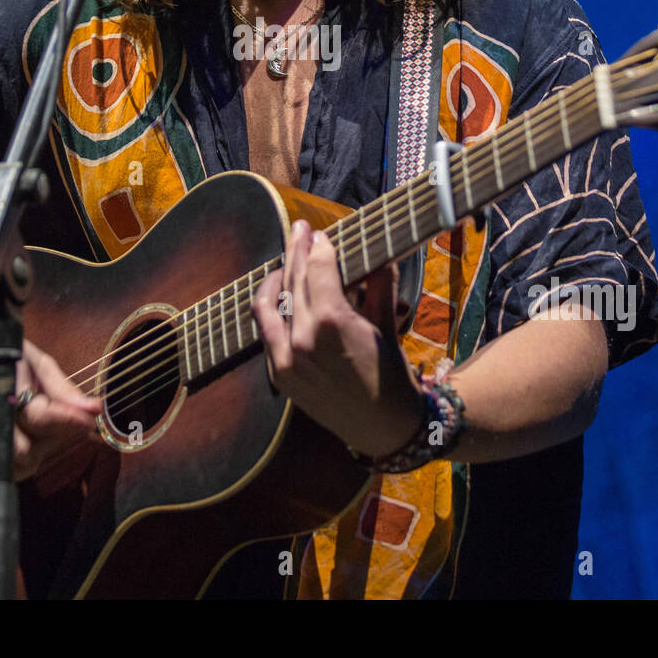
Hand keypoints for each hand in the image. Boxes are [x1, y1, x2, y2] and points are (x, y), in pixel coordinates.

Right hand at [0, 320, 101, 491]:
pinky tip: (20, 452)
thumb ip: (64, 390)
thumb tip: (95, 408)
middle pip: (27, 450)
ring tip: (40, 433)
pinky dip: (8, 471)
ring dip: (34, 456)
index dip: (66, 421)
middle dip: (51, 439)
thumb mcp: (37, 363)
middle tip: (63, 420)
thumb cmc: (7, 359)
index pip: (38, 417)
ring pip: (13, 467)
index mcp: (2, 388)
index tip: (90, 421)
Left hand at [252, 219, 423, 457]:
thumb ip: (379, 286)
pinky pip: (265, 333)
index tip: (321, 234)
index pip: (318, 268)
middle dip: (297, 250)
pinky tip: (279, 297)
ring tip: (285, 261)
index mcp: (332, 321)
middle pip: (293, 279)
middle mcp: (302, 338)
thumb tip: (378, 254)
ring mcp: (286, 359)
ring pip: (269, 303)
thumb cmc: (392, 374)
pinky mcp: (279, 376)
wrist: (383, 428)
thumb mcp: (387, 325)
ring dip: (276, 277)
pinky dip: (271, 310)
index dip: (319, 246)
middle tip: (300, 229)